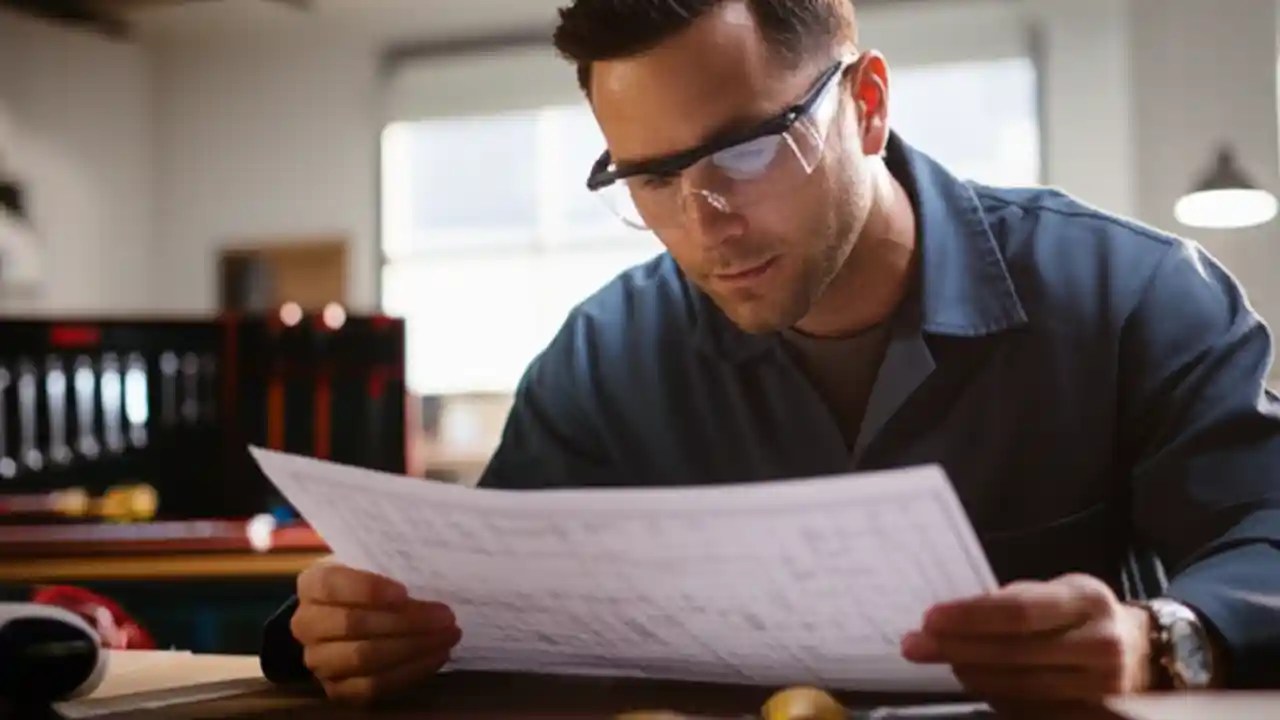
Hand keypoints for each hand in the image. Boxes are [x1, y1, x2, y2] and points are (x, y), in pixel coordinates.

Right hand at [290, 559, 461, 704]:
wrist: (348, 615)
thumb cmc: (367, 582)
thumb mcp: (372, 564)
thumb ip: (389, 565)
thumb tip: (429, 574)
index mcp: (312, 584)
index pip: (333, 586)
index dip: (369, 589)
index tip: (404, 592)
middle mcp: (306, 624)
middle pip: (354, 625)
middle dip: (406, 621)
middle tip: (445, 617)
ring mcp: (318, 660)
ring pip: (365, 659)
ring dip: (413, 648)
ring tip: (447, 637)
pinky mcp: (336, 689)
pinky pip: (373, 687)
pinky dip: (409, 672)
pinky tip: (436, 656)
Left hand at [901, 574, 1152, 702]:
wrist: (1143, 653)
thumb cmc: (1085, 614)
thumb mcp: (1060, 592)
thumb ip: (1014, 601)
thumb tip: (950, 617)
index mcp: (1086, 600)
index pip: (1018, 611)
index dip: (970, 617)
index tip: (929, 619)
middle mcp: (1099, 644)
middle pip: (1013, 652)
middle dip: (956, 648)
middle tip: (914, 645)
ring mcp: (1100, 687)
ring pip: (1018, 686)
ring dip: (970, 674)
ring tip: (940, 661)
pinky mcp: (1093, 715)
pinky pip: (1031, 709)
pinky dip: (995, 696)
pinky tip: (972, 681)